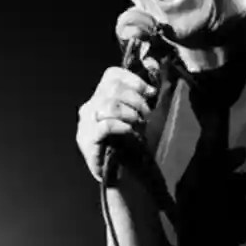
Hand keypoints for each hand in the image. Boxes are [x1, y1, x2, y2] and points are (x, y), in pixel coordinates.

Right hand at [75, 8, 160, 180]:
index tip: (150, 93)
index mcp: (101, 97)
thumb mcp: (145, 117)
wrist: (128, 178)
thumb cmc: (136, 147)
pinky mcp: (87, 140)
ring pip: (108, 104)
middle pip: (112, 88)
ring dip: (130, 114)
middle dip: (136, 100)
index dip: (134, 80)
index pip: (112, 74)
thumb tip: (160, 67)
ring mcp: (85, 124)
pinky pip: (104, 125)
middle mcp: (90, 107)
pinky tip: (131, 134)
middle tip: (147, 116)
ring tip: (139, 127)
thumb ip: (148, 96)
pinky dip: (122, 127)